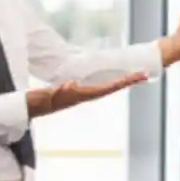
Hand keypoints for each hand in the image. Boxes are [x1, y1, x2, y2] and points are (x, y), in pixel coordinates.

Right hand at [26, 72, 148, 117]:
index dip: (122, 83)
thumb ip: (60, 90)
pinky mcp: (80, 92)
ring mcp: (84, 93)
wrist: (33, 107)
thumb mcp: (49, 94)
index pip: (106, 88)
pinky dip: (111, 82)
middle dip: (129, 80)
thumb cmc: (41, 101)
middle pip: (112, 87)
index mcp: (82, 95)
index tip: (136, 78)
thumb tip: (73, 84)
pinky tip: (116, 79)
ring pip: (108, 86)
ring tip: (137, 75)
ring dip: (122, 81)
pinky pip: (99, 86)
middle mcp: (87, 95)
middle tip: (145, 74)